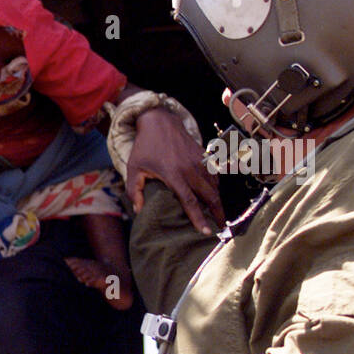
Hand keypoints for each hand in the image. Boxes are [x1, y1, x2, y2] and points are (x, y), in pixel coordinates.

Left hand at [127, 107, 223, 233]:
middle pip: (210, 196)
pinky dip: (217, 187)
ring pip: (215, 186)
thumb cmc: (144, 147)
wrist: (159, 121)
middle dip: (217, 213)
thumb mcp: (134, 169)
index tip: (206, 231)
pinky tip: (214, 196)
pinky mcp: (204, 155)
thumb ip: (134, 190)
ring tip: (218, 214)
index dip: (198, 218)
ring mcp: (200, 161)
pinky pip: (215, 175)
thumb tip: (138, 211)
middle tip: (220, 228)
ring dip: (218, 201)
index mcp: (174, 174)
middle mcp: (190, 169)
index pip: (190, 201)